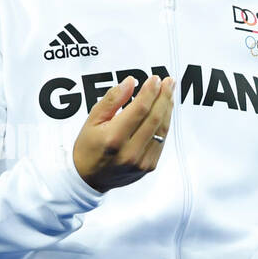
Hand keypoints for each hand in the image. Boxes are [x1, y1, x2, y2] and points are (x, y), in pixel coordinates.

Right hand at [72, 74, 175, 192]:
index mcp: (113, 139)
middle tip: (168, 81)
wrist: (88, 179)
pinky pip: (162, 141)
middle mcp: (129, 152)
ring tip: (169, 93)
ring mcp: (141, 162)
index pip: (140, 109)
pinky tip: (164, 112)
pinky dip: (164, 124)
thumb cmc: (88, 147)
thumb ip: (112, 99)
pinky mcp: (148, 166)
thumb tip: (130, 82)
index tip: (155, 79)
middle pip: (154, 118)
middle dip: (164, 97)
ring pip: (162, 130)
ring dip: (167, 109)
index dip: (150, 92)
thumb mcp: (92, 119)